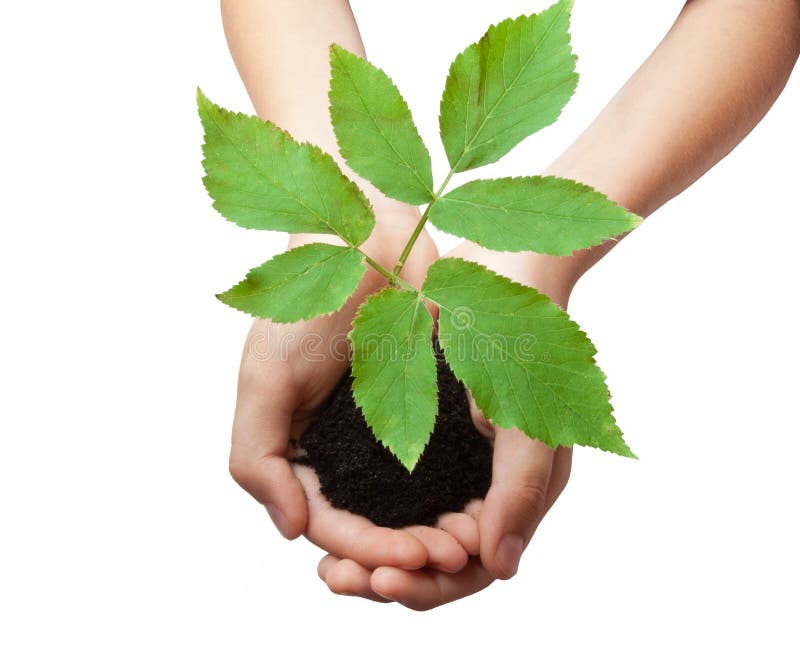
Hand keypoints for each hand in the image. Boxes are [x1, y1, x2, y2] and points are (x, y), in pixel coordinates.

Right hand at [228, 209, 469, 574]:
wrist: (363, 243)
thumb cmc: (305, 305)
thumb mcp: (263, 380)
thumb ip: (257, 460)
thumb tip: (291, 531)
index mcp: (291, 451)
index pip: (327, 523)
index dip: (368, 549)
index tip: (414, 559)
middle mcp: (333, 452)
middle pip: (369, 525)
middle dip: (406, 550)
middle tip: (452, 557)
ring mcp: (374, 435)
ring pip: (403, 508)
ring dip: (432, 531)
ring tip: (469, 542)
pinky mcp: (414, 413)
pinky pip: (433, 470)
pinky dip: (451, 494)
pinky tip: (478, 507)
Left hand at [316, 242, 575, 608]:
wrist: (500, 270)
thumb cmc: (525, 339)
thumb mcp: (530, 417)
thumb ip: (520, 491)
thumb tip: (497, 568)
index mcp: (519, 493)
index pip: (472, 568)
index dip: (428, 586)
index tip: (381, 582)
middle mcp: (485, 488)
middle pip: (434, 560)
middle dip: (389, 576)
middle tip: (336, 579)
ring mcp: (454, 464)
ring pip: (411, 532)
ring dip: (372, 552)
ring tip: (329, 565)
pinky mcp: (426, 438)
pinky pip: (394, 493)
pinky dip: (368, 512)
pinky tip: (330, 514)